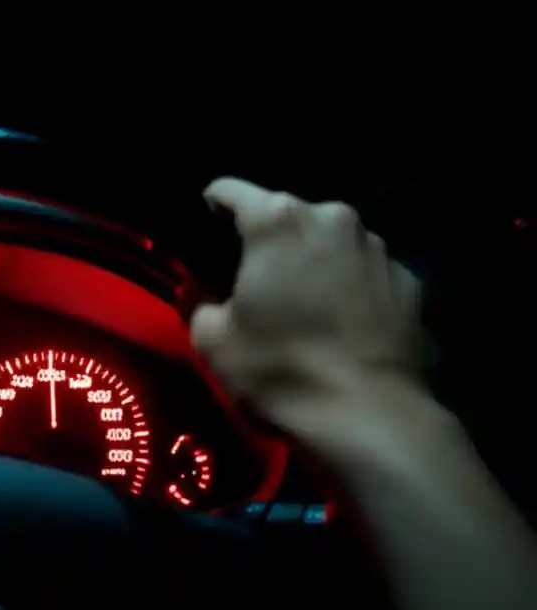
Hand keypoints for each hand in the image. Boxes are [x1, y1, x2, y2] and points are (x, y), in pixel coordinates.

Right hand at [191, 177, 423, 446]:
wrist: (369, 419)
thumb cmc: (279, 372)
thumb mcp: (212, 341)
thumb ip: (200, 301)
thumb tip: (204, 291)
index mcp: (277, 222)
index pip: (230, 191)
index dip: (212, 208)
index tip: (206, 232)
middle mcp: (332, 218)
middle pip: (286, 216)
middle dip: (268, 243)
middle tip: (255, 284)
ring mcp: (378, 248)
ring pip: (329, 243)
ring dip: (312, 264)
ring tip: (303, 309)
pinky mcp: (409, 281)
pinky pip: (364, 273)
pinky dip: (348, 288)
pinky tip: (341, 328)